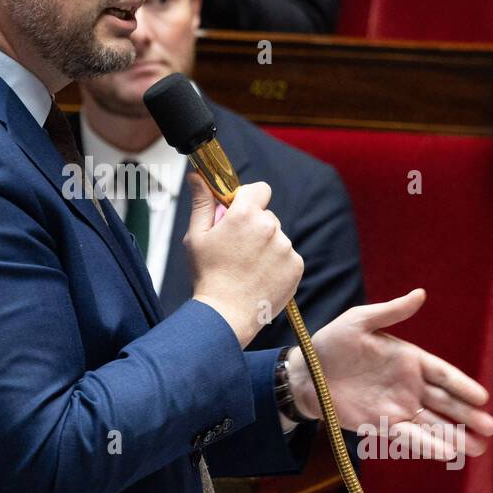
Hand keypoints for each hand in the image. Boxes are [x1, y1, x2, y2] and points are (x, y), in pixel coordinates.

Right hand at [185, 174, 302, 347]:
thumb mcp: (196, 237)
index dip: (249, 198)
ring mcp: (285, 247)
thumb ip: (201, 203)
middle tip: (236, 249)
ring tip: (247, 268)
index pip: (259, 189)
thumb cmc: (208, 276)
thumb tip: (197, 177)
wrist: (226, 315)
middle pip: (267, 216)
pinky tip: (260, 277)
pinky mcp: (296, 266)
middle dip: (254, 226)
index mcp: (244, 215)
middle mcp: (269, 227)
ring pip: (277, 237)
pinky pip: (287, 256)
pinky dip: (277, 263)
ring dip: (265, 246)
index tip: (239, 212)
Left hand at [288, 289, 492, 460]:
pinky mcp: (382, 424)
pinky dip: (427, 445)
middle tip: (491, 428)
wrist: (305, 372)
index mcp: (410, 359)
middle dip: (468, 416)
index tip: (482, 397)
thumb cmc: (332, 343)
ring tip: (478, 448)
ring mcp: (398, 406)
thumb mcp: (359, 321)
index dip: (462, 386)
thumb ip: (390, 311)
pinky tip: (447, 453)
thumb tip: (420, 294)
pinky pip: (409, 436)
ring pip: (433, 423)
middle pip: (445, 403)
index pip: (443, 374)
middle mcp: (410, 385)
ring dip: (455, 436)